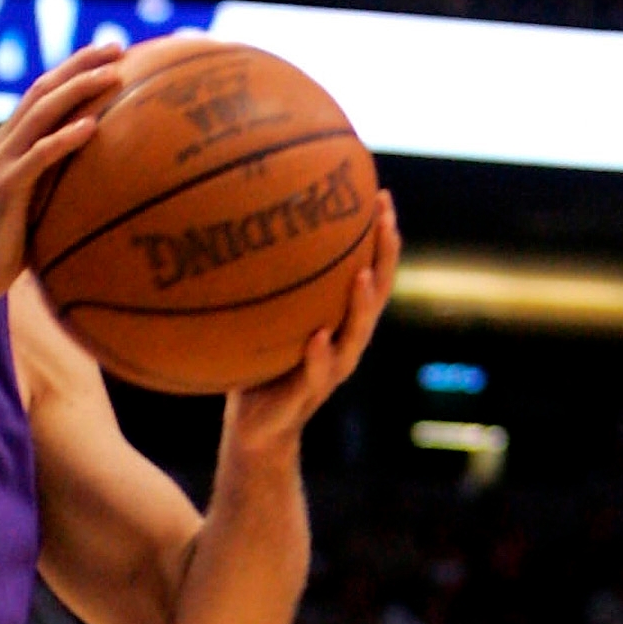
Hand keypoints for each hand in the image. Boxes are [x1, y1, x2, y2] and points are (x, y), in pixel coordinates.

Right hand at [0, 43, 128, 311]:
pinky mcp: (4, 189)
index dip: (73, 71)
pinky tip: (92, 127)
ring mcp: (1, 164)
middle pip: (44, 90)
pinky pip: (38, 157)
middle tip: (118, 47)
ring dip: (79, 89)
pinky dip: (65, 138)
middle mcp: (2, 146)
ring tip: (114, 75)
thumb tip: (93, 195)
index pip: (41, 96)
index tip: (108, 57)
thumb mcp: (28, 213)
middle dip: (81, 64)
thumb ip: (52, 192)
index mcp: (7, 147)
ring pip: (42, 113)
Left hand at [221, 191, 401, 473]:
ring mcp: (330, 371)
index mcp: (341, 320)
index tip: (381, 195)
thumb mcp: (265, 319)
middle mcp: (345, 342)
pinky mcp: (306, 397)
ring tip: (361, 277)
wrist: (254, 428)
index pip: (370, 270)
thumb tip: (238, 225)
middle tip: (385, 221)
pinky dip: (318, 357)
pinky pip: (315, 375)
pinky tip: (317, 338)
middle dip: (384, 257)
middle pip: (376, 294)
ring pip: (355, 336)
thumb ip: (265, 283)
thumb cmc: (258, 364)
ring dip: (360, 306)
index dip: (380, 237)